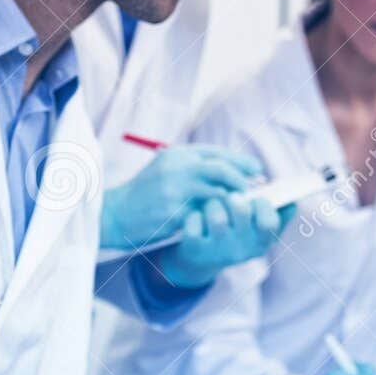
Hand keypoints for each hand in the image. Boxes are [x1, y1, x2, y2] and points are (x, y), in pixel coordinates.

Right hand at [99, 145, 261, 249]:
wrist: (118, 213)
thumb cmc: (148, 190)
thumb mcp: (169, 167)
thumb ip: (196, 165)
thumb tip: (234, 170)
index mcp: (178, 154)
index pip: (218, 153)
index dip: (242, 162)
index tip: (257, 171)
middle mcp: (177, 168)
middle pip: (221, 169)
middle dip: (242, 180)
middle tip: (254, 190)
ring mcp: (175, 191)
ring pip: (217, 194)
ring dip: (233, 202)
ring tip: (241, 207)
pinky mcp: (174, 213)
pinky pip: (205, 215)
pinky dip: (217, 218)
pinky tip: (223, 221)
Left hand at [154, 196, 291, 287]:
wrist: (203, 259)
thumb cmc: (237, 233)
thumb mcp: (259, 228)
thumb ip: (278, 214)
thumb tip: (292, 200)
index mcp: (261, 242)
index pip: (269, 223)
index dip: (263, 205)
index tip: (257, 198)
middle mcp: (241, 250)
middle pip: (241, 211)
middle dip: (235, 197)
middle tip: (232, 197)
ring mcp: (217, 251)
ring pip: (216, 216)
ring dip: (213, 204)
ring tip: (213, 206)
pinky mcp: (194, 250)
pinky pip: (194, 222)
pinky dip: (194, 215)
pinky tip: (197, 219)